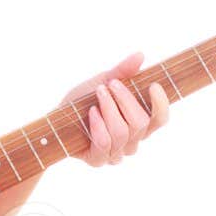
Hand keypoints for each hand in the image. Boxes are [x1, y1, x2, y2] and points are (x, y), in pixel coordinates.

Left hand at [60, 50, 168, 167]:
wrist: (55, 119)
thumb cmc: (83, 101)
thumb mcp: (103, 81)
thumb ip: (123, 72)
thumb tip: (140, 55)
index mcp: (140, 124)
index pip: (160, 120)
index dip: (161, 104)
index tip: (153, 85)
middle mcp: (132, 142)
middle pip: (141, 123)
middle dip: (125, 100)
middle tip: (111, 84)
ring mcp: (116, 154)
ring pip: (122, 132)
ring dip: (109, 108)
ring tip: (99, 93)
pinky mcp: (98, 160)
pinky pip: (105, 143)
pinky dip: (98, 124)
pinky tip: (91, 112)